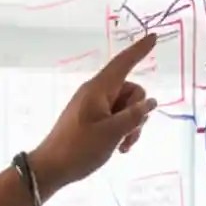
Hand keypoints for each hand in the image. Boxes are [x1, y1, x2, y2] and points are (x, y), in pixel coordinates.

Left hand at [29, 34, 159, 195]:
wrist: (51, 168)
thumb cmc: (79, 148)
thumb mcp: (112, 133)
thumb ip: (135, 116)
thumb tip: (152, 102)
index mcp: (98, 89)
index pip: (123, 63)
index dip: (140, 50)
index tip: (154, 37)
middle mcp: (97, 93)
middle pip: (131, 92)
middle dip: (138, 113)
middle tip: (129, 136)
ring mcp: (94, 107)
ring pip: (127, 108)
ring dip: (132, 126)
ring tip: (122, 146)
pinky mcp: (92, 120)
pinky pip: (116, 118)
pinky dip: (122, 131)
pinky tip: (119, 148)